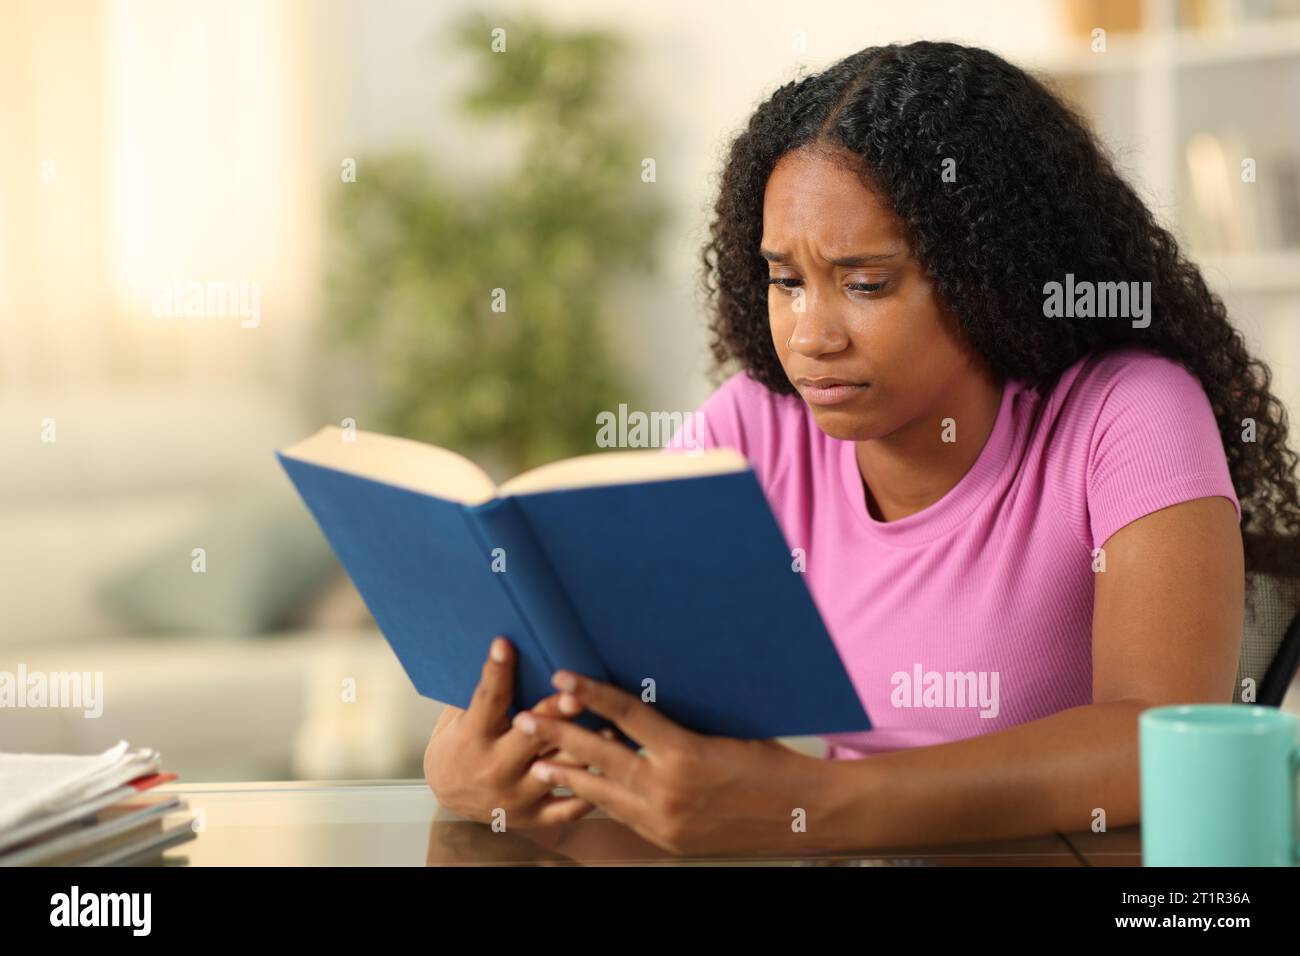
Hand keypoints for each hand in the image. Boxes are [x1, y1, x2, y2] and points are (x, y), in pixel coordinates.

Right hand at [422, 637, 614, 827]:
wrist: (447, 794)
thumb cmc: (461, 741)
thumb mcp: (461, 715)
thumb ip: (486, 693)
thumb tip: (509, 645)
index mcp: (473, 737)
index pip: (487, 700)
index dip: (496, 671)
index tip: (504, 644)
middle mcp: (494, 768)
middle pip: (532, 737)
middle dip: (556, 715)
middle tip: (578, 694)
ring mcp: (515, 796)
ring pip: (558, 770)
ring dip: (585, 750)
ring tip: (611, 730)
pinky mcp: (531, 817)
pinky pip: (569, 807)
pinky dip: (591, 790)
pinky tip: (610, 770)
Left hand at [511, 671, 837, 855]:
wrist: (803, 813)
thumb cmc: (772, 762)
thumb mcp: (724, 730)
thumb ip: (679, 723)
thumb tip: (642, 705)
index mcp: (685, 753)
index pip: (626, 715)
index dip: (591, 693)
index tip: (562, 676)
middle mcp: (669, 789)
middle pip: (601, 756)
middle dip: (559, 736)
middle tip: (527, 719)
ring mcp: (666, 821)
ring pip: (604, 794)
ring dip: (570, 776)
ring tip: (540, 763)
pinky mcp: (671, 840)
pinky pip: (626, 817)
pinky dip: (603, 801)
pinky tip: (585, 793)